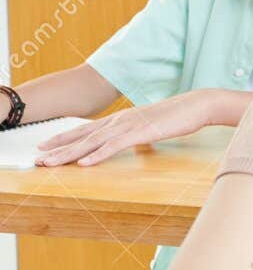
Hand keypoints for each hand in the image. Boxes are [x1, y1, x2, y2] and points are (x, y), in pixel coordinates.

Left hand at [35, 90, 217, 165]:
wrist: (197, 105)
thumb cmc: (179, 116)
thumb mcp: (154, 128)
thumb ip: (140, 136)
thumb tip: (136, 146)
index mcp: (121, 120)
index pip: (86, 130)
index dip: (65, 138)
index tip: (47, 146)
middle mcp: (119, 121)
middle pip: (82, 136)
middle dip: (59, 148)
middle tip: (39, 159)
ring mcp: (128, 126)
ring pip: (92, 142)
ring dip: (70, 154)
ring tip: (51, 163)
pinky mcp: (140, 133)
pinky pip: (114, 146)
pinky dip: (98, 155)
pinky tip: (85, 163)